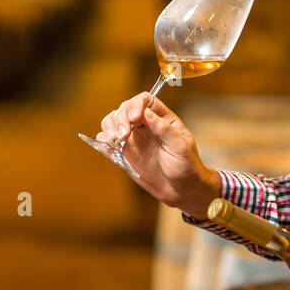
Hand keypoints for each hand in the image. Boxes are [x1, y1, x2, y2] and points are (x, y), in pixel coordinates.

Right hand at [96, 92, 219, 218]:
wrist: (182, 189)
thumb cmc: (187, 165)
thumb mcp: (180, 147)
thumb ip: (164, 129)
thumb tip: (147, 113)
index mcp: (163, 118)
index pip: (146, 100)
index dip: (136, 104)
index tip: (134, 118)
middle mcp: (146, 124)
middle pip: (125, 109)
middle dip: (120, 118)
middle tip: (122, 136)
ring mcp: (134, 137)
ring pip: (114, 121)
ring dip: (109, 126)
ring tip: (112, 139)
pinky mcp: (124, 151)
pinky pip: (108, 140)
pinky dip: (102, 139)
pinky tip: (105, 144)